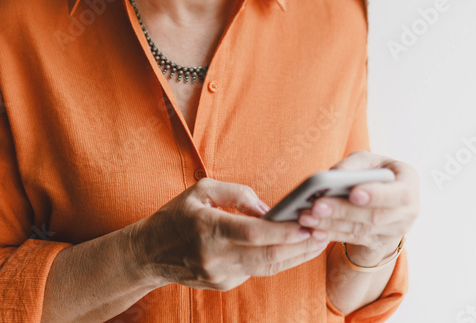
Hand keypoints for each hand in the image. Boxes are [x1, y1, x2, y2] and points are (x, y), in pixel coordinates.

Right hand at [128, 177, 331, 290]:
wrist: (149, 254)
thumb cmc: (177, 215)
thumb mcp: (202, 190)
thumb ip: (238, 195)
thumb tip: (270, 209)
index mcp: (207, 228)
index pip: (253, 233)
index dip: (283, 230)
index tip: (307, 223)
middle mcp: (215, 257)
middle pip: (267, 255)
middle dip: (300, 245)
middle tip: (325, 232)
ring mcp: (220, 276)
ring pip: (267, 268)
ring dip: (296, 256)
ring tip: (318, 242)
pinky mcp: (224, 285)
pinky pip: (256, 271)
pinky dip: (277, 259)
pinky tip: (295, 248)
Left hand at [296, 152, 418, 265]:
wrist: (385, 197)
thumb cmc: (375, 172)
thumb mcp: (368, 161)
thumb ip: (353, 165)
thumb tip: (332, 175)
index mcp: (410, 183)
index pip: (397, 193)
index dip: (375, 195)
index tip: (353, 193)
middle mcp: (408, 211)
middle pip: (374, 216)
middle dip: (343, 211)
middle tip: (316, 205)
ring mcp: (395, 231)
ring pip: (361, 230)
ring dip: (332, 225)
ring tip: (307, 217)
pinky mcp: (379, 242)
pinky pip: (353, 240)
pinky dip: (332, 234)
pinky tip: (314, 231)